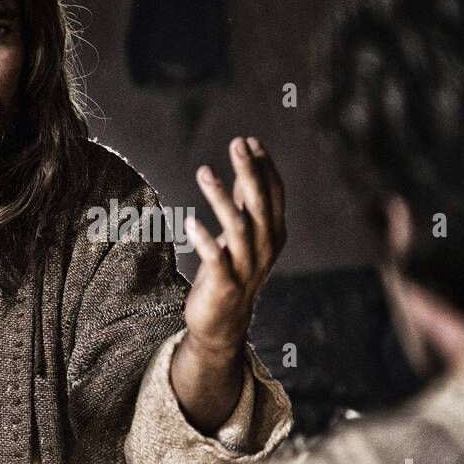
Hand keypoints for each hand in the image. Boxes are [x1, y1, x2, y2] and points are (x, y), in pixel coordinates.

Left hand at [183, 137, 286, 355]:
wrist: (223, 323)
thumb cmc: (231, 271)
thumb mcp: (242, 234)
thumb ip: (246, 202)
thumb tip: (249, 164)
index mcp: (273, 233)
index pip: (274, 193)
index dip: (264, 167)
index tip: (250, 140)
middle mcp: (265, 248)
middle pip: (259, 204)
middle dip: (249, 172)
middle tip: (237, 144)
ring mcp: (246, 267)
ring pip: (238, 227)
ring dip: (221, 198)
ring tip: (204, 172)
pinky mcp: (225, 284)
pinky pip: (215, 258)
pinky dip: (204, 239)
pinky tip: (189, 221)